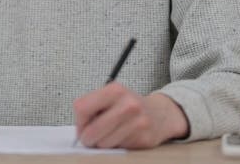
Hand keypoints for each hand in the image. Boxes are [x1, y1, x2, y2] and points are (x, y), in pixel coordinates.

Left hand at [73, 83, 188, 148]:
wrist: (160, 114)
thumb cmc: (128, 106)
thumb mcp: (110, 96)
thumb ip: (92, 107)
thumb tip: (79, 129)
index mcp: (115, 90)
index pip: (82, 108)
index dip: (79, 121)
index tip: (82, 126)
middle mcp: (128, 104)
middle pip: (92, 130)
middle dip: (88, 138)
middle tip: (90, 137)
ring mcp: (138, 122)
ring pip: (104, 143)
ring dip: (102, 143)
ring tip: (110, 134)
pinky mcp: (144, 138)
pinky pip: (118, 149)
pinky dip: (116, 146)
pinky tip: (122, 137)